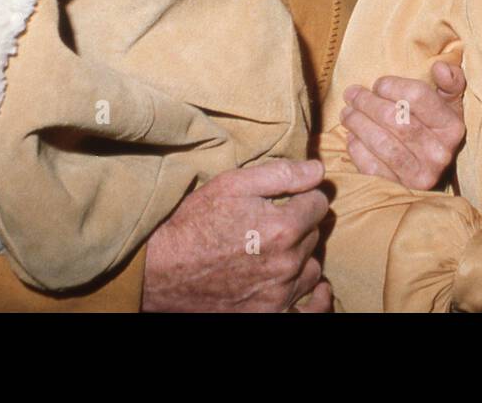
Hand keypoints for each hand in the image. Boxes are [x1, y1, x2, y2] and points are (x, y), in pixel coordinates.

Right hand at [140, 159, 329, 311]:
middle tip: (272, 221)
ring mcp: (280, 292)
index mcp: (283, 227)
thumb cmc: (195, 223)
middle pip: (315, 233)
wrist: (161, 271)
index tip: (287, 197)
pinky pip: (308, 304)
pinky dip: (308, 292)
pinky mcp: (270, 312)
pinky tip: (301, 282)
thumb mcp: (232, 185)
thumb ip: (281, 174)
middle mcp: (287, 263)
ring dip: (301, 256)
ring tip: (275, 249)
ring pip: (312, 266)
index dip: (304, 195)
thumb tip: (319, 169)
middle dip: (300, 223)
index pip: (319, 203)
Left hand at [340, 60, 466, 189]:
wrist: (430, 171)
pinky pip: (371, 166)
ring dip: (358, 123)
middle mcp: (440, 153)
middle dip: (367, 103)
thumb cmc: (435, 128)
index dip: (392, 86)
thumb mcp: (449, 105)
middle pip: (396, 119)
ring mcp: (420, 175)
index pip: (417, 96)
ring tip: (347, 112)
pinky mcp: (399, 189)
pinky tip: (351, 136)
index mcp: (452, 127)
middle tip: (352, 94)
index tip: (377, 84)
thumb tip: (439, 67)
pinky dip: (356, 149)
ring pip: (382, 143)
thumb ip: (451, 82)